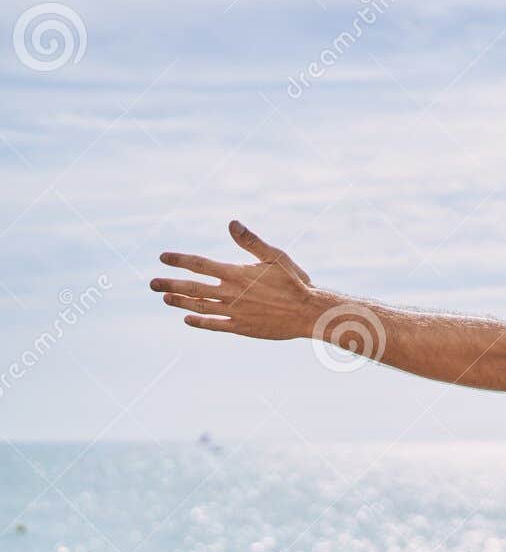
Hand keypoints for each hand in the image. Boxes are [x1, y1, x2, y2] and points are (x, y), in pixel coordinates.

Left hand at [150, 221, 321, 339]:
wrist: (308, 313)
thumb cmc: (295, 282)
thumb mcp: (276, 257)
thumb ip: (251, 242)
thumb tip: (231, 223)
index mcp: (237, 274)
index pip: (200, 264)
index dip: (180, 260)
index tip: (163, 257)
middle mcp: (231, 294)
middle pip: (193, 287)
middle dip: (170, 283)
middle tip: (151, 283)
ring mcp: (235, 312)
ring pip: (200, 306)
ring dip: (180, 302)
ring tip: (165, 297)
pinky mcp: (242, 328)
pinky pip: (215, 325)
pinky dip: (199, 322)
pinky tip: (187, 319)